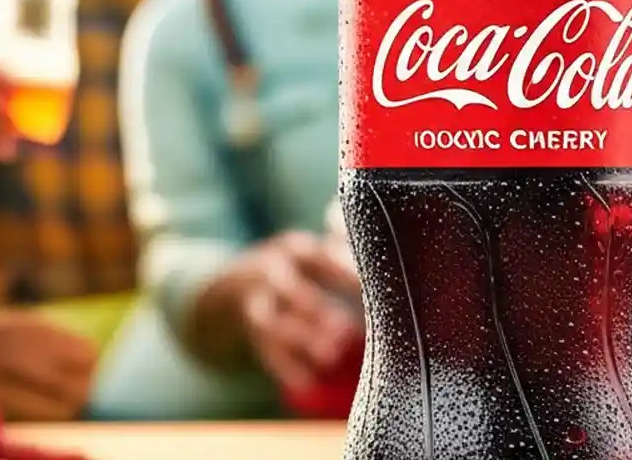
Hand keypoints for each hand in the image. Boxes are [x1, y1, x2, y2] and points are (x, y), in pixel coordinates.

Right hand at [236, 232, 362, 393]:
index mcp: (300, 249)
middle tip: (348, 331)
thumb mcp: (312, 257)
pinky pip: (261, 348)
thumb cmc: (294, 273)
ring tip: (330, 355)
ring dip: (301, 338)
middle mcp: (273, 269)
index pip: (326, 256)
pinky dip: (283, 367)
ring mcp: (254, 298)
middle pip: (294, 289)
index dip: (351, 275)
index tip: (377, 294)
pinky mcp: (244, 327)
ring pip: (272, 320)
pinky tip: (306, 383)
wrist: (227, 288)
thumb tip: (404, 272)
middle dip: (319, 310)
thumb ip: (347, 260)